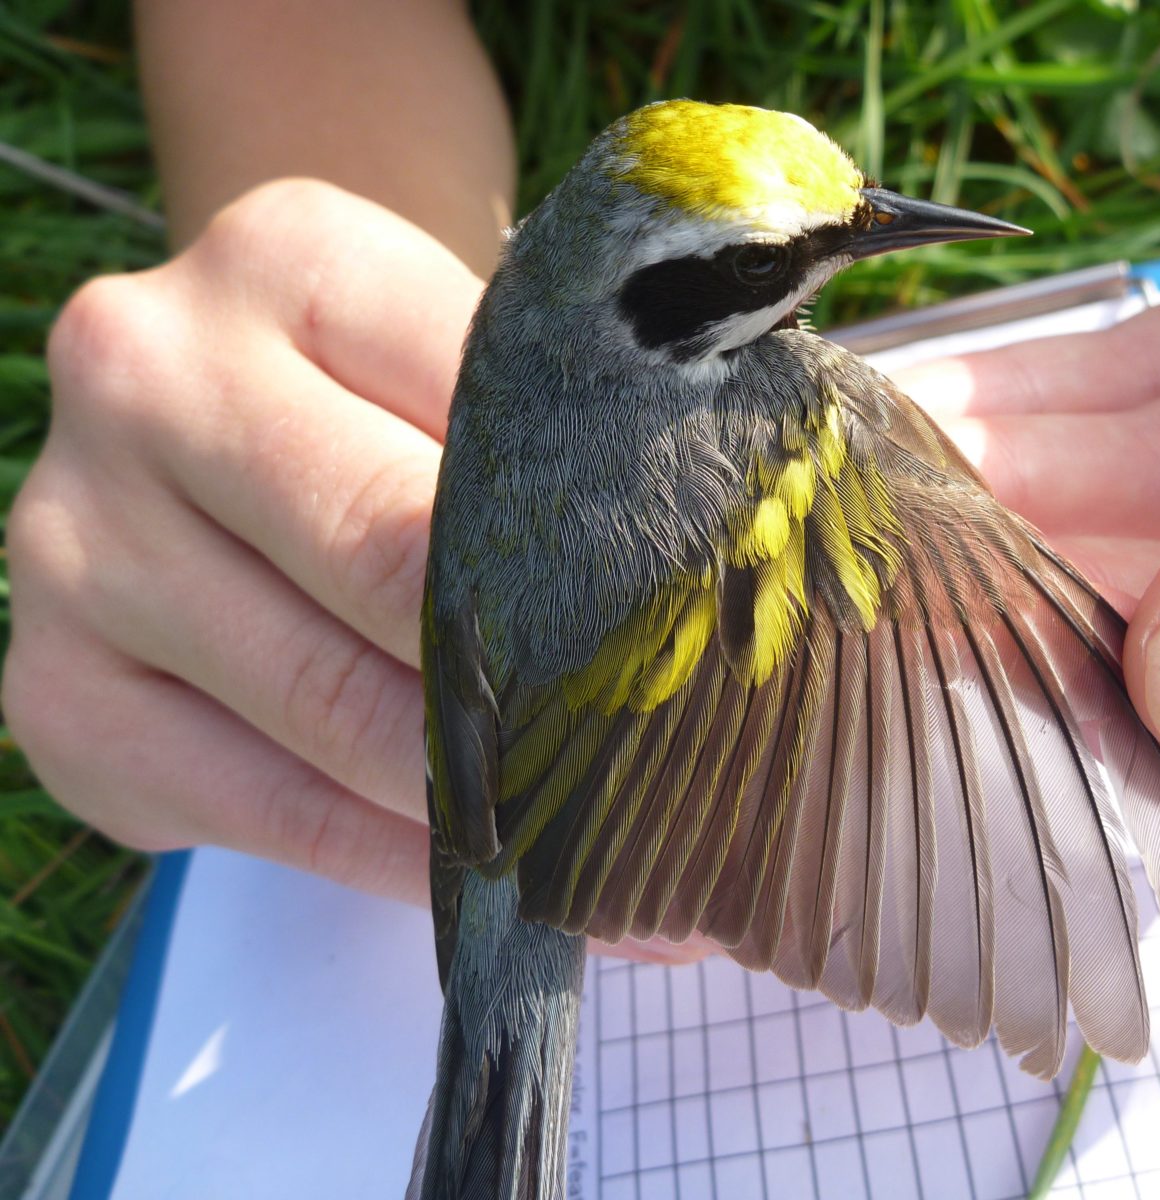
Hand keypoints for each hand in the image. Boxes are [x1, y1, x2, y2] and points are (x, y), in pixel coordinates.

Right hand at [4, 179, 706, 962]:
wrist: (222, 410)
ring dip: (487, 799)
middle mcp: (150, 375)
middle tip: (681, 774)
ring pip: (329, 705)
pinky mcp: (57, 690)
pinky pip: (260, 809)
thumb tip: (789, 594)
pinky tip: (488, 881)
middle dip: (549, 685)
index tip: (729, 641)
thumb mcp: (477, 359)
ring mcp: (76, 539)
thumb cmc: (398, 395)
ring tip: (615, 857)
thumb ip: (591, 435)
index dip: (621, 546)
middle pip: (393, 563)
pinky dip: (389, 859)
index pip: (492, 421)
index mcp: (289, 259)